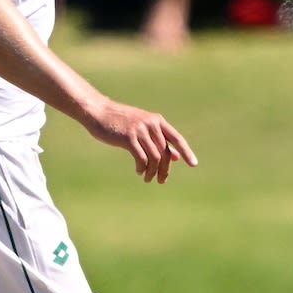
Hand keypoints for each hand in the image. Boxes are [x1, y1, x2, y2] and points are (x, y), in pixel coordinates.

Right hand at [83, 97, 197, 183]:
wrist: (99, 112)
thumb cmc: (121, 122)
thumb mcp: (143, 128)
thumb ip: (159, 140)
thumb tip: (176, 157)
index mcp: (157, 121)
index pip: (177, 138)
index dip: (187, 152)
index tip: (194, 164)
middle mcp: (151, 124)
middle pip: (165, 152)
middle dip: (164, 170)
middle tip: (161, 181)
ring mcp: (140, 130)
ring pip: (155, 157)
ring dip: (153, 172)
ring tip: (148, 179)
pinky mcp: (129, 137)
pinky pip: (141, 158)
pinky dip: (142, 168)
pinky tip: (138, 171)